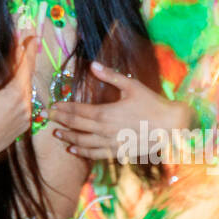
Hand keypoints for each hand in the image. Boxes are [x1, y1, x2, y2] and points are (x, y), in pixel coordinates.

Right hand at [0, 34, 35, 171]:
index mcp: (16, 95)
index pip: (25, 67)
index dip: (27, 51)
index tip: (31, 38)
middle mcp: (25, 106)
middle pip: (27, 78)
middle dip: (25, 62)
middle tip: (24, 46)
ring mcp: (25, 119)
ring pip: (26, 92)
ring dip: (22, 78)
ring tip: (17, 65)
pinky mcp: (21, 128)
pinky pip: (24, 104)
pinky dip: (20, 93)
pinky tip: (13, 89)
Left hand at [47, 61, 192, 163]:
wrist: (172, 127)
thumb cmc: (153, 104)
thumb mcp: (131, 86)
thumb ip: (110, 76)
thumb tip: (93, 64)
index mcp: (105, 113)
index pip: (77, 110)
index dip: (62, 108)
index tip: (51, 106)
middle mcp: (104, 130)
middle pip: (76, 125)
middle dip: (60, 121)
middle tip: (46, 118)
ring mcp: (111, 143)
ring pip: (83, 141)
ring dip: (68, 138)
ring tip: (56, 134)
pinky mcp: (119, 152)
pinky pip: (96, 154)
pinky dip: (83, 152)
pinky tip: (74, 150)